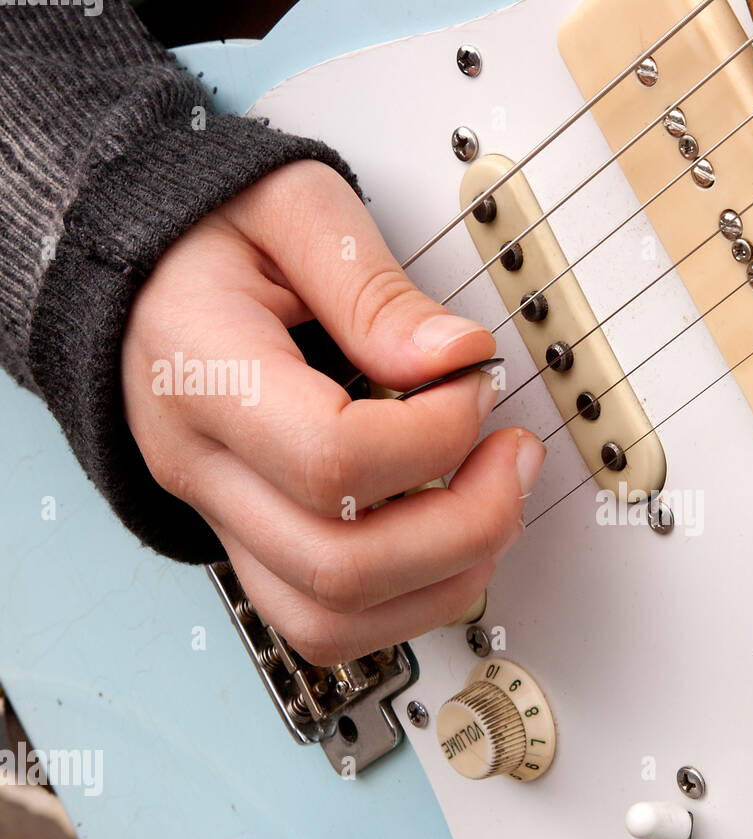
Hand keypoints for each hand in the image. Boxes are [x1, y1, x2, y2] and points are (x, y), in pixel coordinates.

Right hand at [121, 160, 543, 663]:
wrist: (144, 275)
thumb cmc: (210, 237)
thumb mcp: (293, 209)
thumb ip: (373, 286)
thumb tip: (455, 358)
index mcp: (203, 374)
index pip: (331, 461)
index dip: (435, 437)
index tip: (475, 384)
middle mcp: (203, 468)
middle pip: (341, 568)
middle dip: (468, 525)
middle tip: (516, 456)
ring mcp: (224, 519)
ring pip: (333, 623)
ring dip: (446, 581)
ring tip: (497, 504)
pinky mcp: (254, 545)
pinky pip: (327, 625)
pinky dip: (410, 602)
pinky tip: (452, 538)